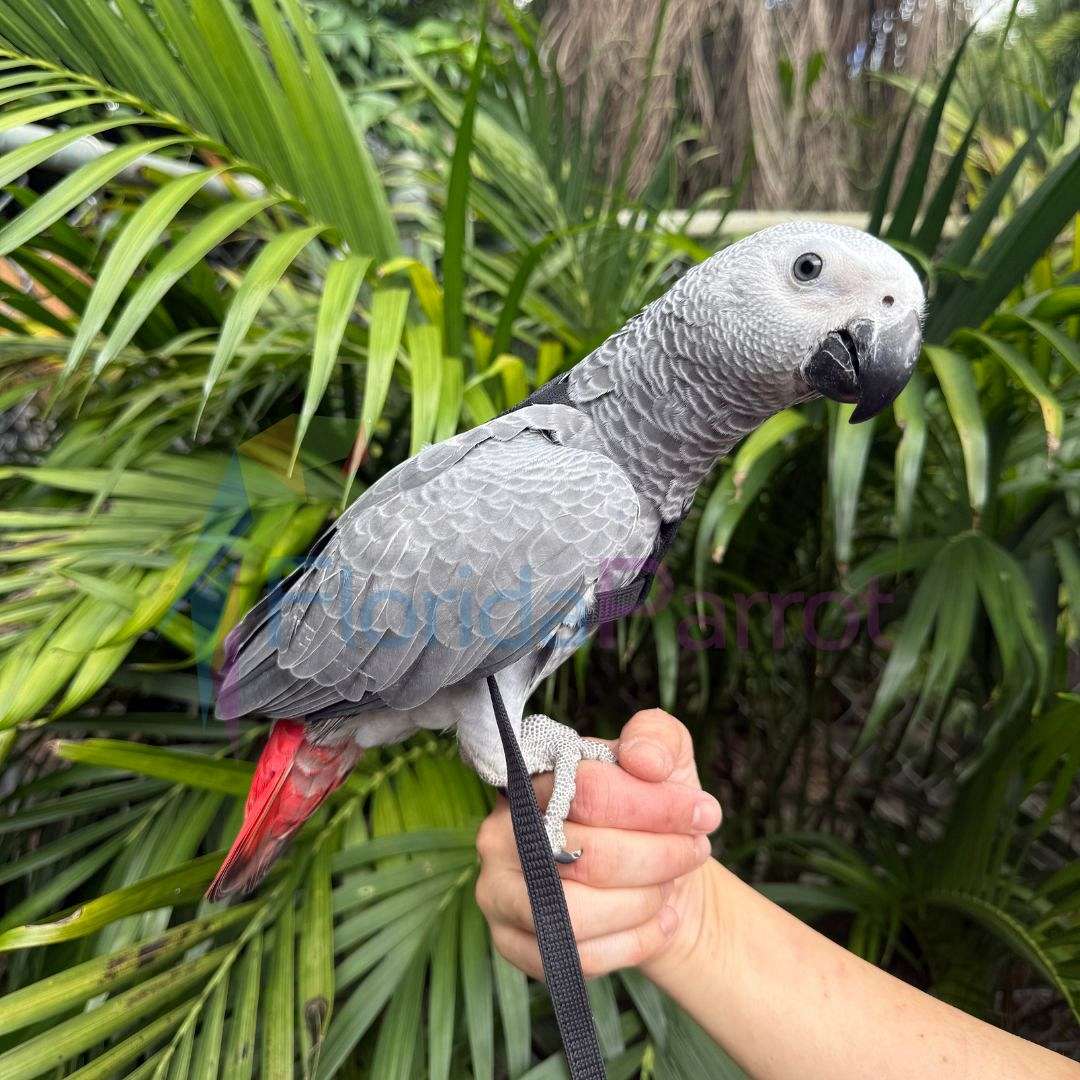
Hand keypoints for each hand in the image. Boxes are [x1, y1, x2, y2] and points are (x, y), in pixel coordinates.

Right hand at [475, 708, 720, 979]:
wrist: (652, 878)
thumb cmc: (649, 814)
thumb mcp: (664, 760)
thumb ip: (657, 739)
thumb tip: (644, 760)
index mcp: (532, 777)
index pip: (588, 789)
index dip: (654, 805)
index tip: (702, 813)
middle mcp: (501, 832)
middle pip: (586, 854)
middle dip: (659, 856)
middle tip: (695, 851)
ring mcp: (499, 891)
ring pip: (575, 912)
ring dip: (643, 902)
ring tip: (670, 886)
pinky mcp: (512, 944)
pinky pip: (576, 957)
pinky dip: (632, 943)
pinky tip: (660, 921)